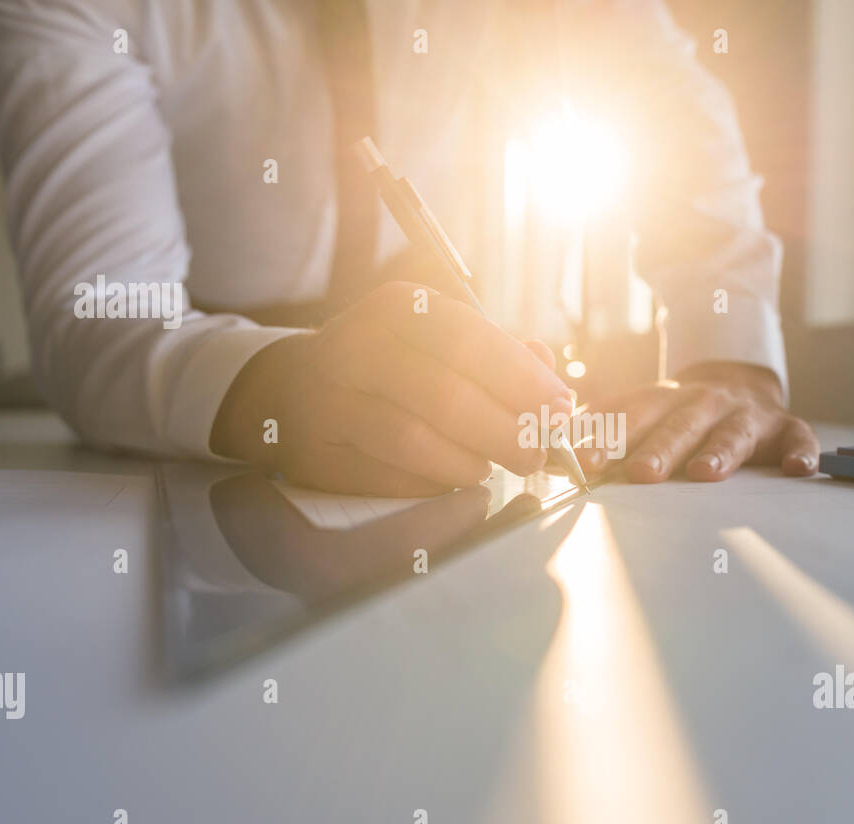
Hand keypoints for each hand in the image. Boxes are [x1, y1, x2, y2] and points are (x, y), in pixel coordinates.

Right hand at [211, 282, 573, 495]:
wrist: (293, 391)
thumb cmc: (392, 366)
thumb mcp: (441, 342)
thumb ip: (500, 356)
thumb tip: (550, 375)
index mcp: (397, 309)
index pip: (469, 340)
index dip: (522, 378)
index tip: (560, 408)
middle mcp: (356, 347)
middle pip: (445, 395)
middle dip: (505, 429)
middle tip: (536, 451)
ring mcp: (330, 403)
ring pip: (413, 440)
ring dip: (469, 460)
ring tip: (493, 466)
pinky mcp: (318, 455)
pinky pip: (388, 478)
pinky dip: (432, 484)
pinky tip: (450, 478)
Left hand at [576, 361, 819, 481]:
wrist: (737, 386)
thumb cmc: (676, 414)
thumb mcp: (640, 410)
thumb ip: (599, 424)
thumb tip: (543, 442)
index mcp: (662, 399)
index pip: (632, 414)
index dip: (609, 435)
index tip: (585, 461)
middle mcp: (703, 401)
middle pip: (679, 424)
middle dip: (660, 448)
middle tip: (641, 474)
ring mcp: (746, 413)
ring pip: (733, 431)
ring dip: (720, 451)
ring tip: (706, 474)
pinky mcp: (784, 428)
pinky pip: (797, 437)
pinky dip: (799, 452)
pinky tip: (796, 470)